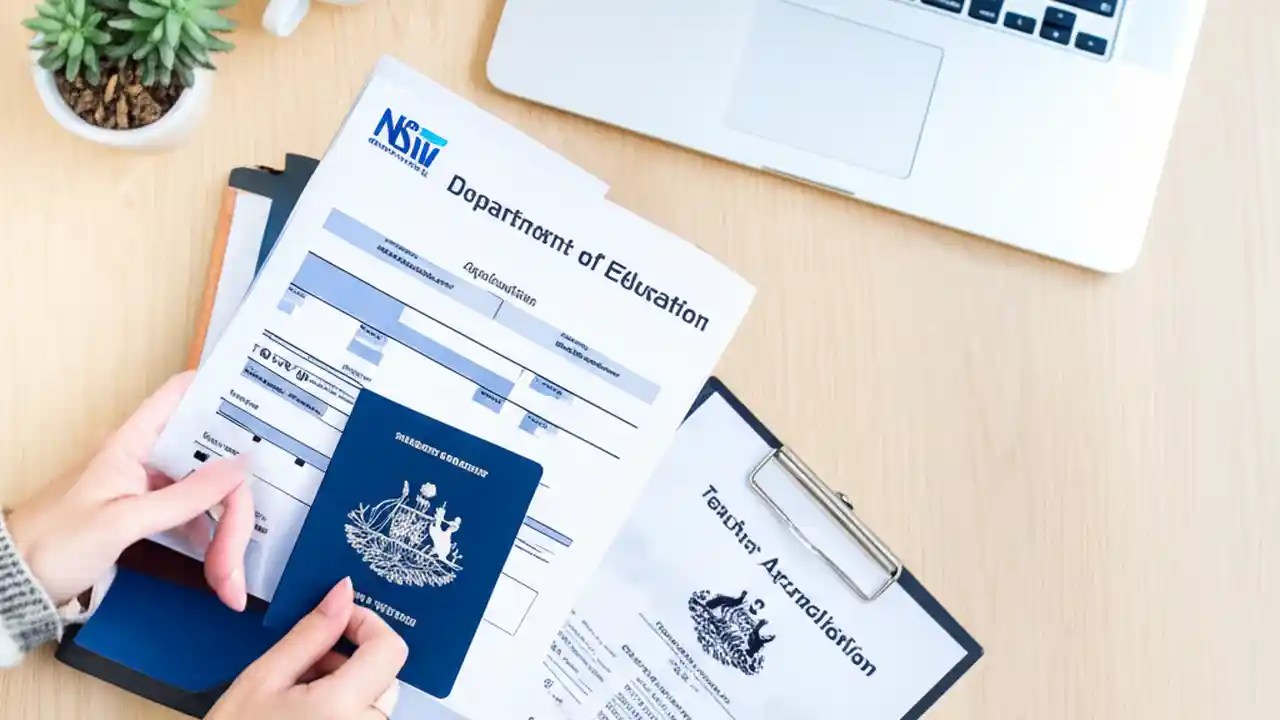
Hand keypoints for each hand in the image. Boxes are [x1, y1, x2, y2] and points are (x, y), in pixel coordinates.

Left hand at [5, 372, 253, 609]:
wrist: (17, 583)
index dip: (219, 389)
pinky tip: (218, 569)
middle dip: (233, 502)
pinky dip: (208, 542)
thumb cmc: (55, 543)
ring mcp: (147, 487)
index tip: (260, 400)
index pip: (180, 395)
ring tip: (229, 576)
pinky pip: (192, 518)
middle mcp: (144, 458)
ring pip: (205, 494)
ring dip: (224, 534)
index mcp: (132, 443)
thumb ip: (185, 495)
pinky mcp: (147, 514)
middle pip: (209, 459)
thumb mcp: (124, 520)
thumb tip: (240, 466)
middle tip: (241, 544)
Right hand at [208, 578, 407, 719]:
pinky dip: (344, 708)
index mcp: (344, 708)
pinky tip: (305, 714)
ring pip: (376, 700)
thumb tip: (344, 592)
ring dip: (347, 684)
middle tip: (305, 661)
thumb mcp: (263, 680)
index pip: (390, 649)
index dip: (368, 624)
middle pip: (385, 675)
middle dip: (351, 657)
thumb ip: (310, 634)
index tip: (338, 618)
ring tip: (297, 693)